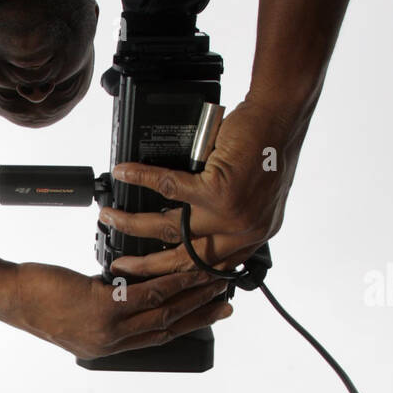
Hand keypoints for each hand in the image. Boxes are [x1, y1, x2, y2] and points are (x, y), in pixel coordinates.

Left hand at [9, 260, 231, 360]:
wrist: (12, 298)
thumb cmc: (37, 301)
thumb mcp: (76, 309)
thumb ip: (105, 304)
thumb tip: (125, 285)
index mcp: (104, 347)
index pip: (153, 338)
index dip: (184, 328)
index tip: (206, 317)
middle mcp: (110, 343)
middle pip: (166, 330)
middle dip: (200, 316)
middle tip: (226, 303)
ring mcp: (108, 328)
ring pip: (163, 312)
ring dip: (193, 296)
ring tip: (214, 281)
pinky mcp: (103, 308)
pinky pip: (147, 294)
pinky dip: (171, 282)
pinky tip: (186, 270)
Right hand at [99, 95, 309, 283]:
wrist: (281, 113)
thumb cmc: (269, 146)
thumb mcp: (253, 195)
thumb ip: (226, 217)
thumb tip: (186, 223)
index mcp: (251, 237)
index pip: (207, 270)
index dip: (173, 278)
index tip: (149, 279)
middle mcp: (243, 233)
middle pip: (184, 261)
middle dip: (145, 267)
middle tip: (121, 267)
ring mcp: (231, 215)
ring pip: (170, 229)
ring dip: (133, 224)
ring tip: (111, 218)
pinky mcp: (219, 190)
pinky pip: (169, 189)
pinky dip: (142, 179)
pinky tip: (124, 175)